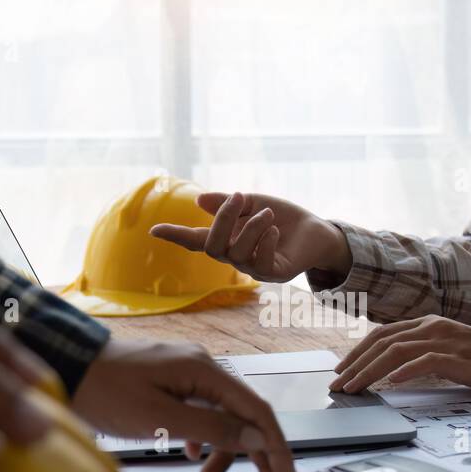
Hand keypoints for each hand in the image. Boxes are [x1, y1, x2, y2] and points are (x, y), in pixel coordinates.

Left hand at [73, 339, 297, 471]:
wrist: (63, 368)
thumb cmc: (103, 390)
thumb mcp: (160, 419)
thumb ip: (211, 429)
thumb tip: (255, 439)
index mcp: (204, 371)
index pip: (256, 411)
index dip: (276, 447)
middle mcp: (201, 369)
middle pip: (244, 416)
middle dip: (259, 456)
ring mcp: (186, 376)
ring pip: (222, 419)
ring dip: (222, 453)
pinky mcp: (170, 386)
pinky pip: (201, 415)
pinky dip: (203, 440)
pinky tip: (192, 457)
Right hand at [150, 191, 350, 283]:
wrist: (317, 231)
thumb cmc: (283, 217)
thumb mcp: (254, 203)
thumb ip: (229, 204)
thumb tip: (200, 200)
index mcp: (228, 240)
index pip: (196, 239)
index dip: (176, 235)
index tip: (153, 229)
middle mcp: (237, 257)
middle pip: (214, 247)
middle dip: (223, 220)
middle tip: (239, 196)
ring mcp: (255, 269)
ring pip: (238, 254)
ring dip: (251, 228)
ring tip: (267, 212)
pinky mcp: (275, 275)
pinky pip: (262, 262)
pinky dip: (266, 241)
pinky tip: (275, 229)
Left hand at [330, 316, 470, 394]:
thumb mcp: (440, 349)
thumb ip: (415, 351)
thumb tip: (384, 369)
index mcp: (425, 324)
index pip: (382, 334)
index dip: (358, 351)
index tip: (341, 369)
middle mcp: (431, 328)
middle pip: (384, 342)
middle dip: (356, 364)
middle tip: (339, 384)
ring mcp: (444, 341)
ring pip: (398, 352)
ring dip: (371, 370)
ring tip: (356, 387)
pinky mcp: (458, 358)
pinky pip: (427, 362)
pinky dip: (406, 371)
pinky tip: (392, 382)